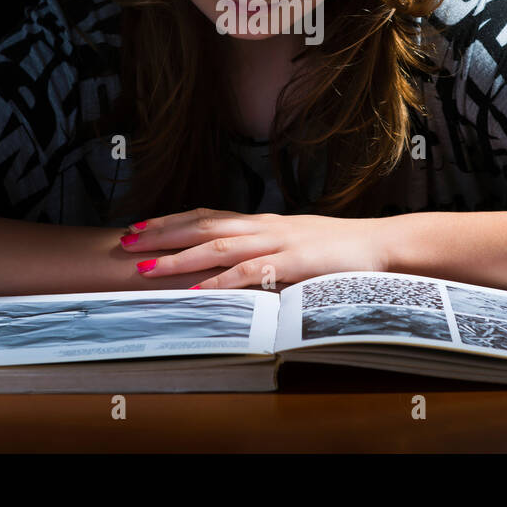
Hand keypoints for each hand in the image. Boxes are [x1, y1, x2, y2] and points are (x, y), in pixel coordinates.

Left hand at [118, 207, 391, 289]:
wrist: (382, 244)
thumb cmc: (339, 249)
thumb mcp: (294, 243)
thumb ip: (263, 250)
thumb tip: (231, 262)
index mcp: (261, 222)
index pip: (206, 215)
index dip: (169, 221)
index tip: (137, 226)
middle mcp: (263, 226)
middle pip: (201, 225)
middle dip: (160, 234)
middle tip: (124, 241)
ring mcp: (277, 243)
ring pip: (217, 246)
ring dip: (179, 258)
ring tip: (146, 266)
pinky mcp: (292, 264)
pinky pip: (250, 273)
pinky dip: (221, 283)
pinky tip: (198, 292)